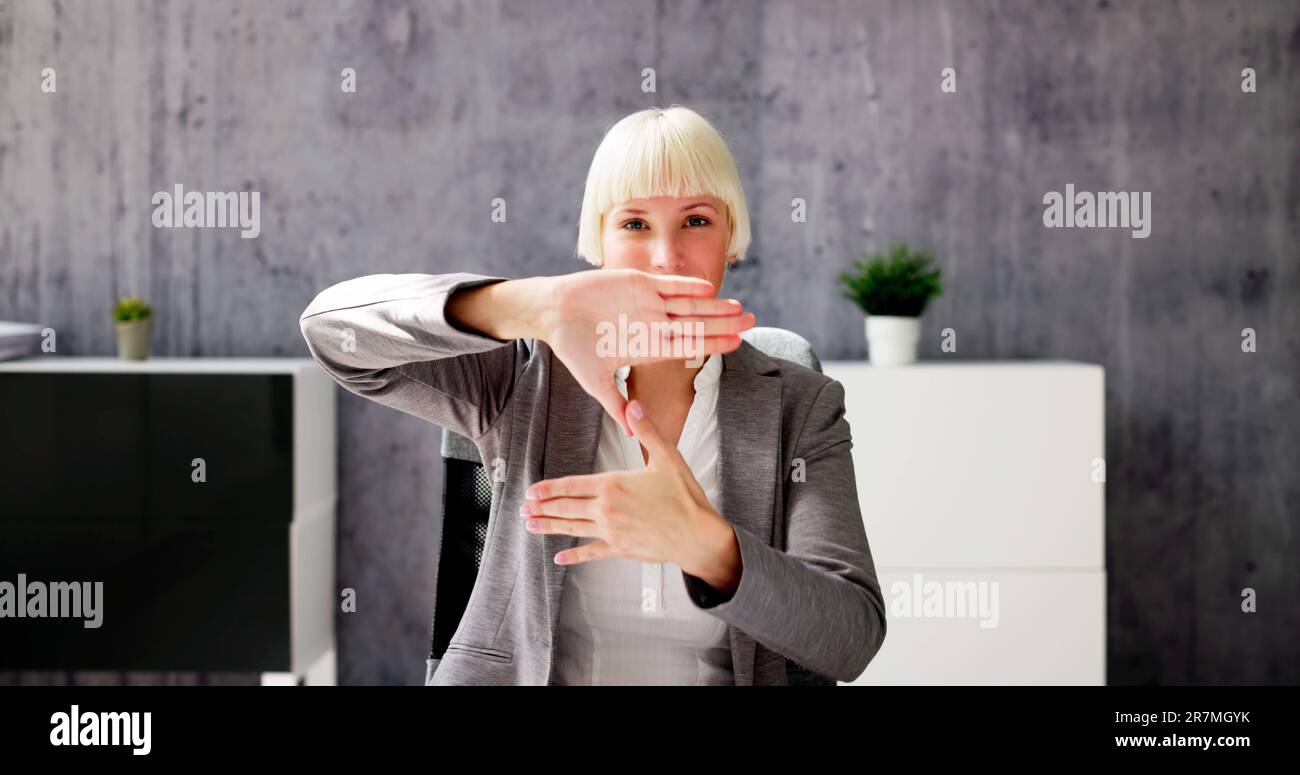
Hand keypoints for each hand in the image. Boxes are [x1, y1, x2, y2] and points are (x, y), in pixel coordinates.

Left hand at [519, 397, 739, 588]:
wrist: (698, 535)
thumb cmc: (685, 497)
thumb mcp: (667, 458)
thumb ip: (646, 431)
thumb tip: (632, 405)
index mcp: (613, 485)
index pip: (572, 485)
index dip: (549, 488)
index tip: (531, 490)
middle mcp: (607, 509)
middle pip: (566, 508)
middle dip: (542, 507)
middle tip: (523, 508)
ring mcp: (612, 531)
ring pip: (573, 528)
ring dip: (549, 527)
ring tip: (530, 525)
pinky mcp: (620, 548)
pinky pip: (591, 551)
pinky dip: (574, 555)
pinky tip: (559, 557)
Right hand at [541, 268, 754, 435]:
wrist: (553, 313)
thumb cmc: (573, 348)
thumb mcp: (596, 382)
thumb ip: (616, 404)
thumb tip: (630, 435)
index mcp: (650, 347)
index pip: (689, 347)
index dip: (714, 345)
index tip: (738, 344)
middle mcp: (655, 325)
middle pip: (696, 325)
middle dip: (724, 323)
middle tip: (752, 320)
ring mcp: (649, 303)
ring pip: (689, 305)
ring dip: (713, 305)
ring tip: (737, 305)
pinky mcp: (639, 283)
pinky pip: (669, 285)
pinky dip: (687, 286)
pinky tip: (708, 290)